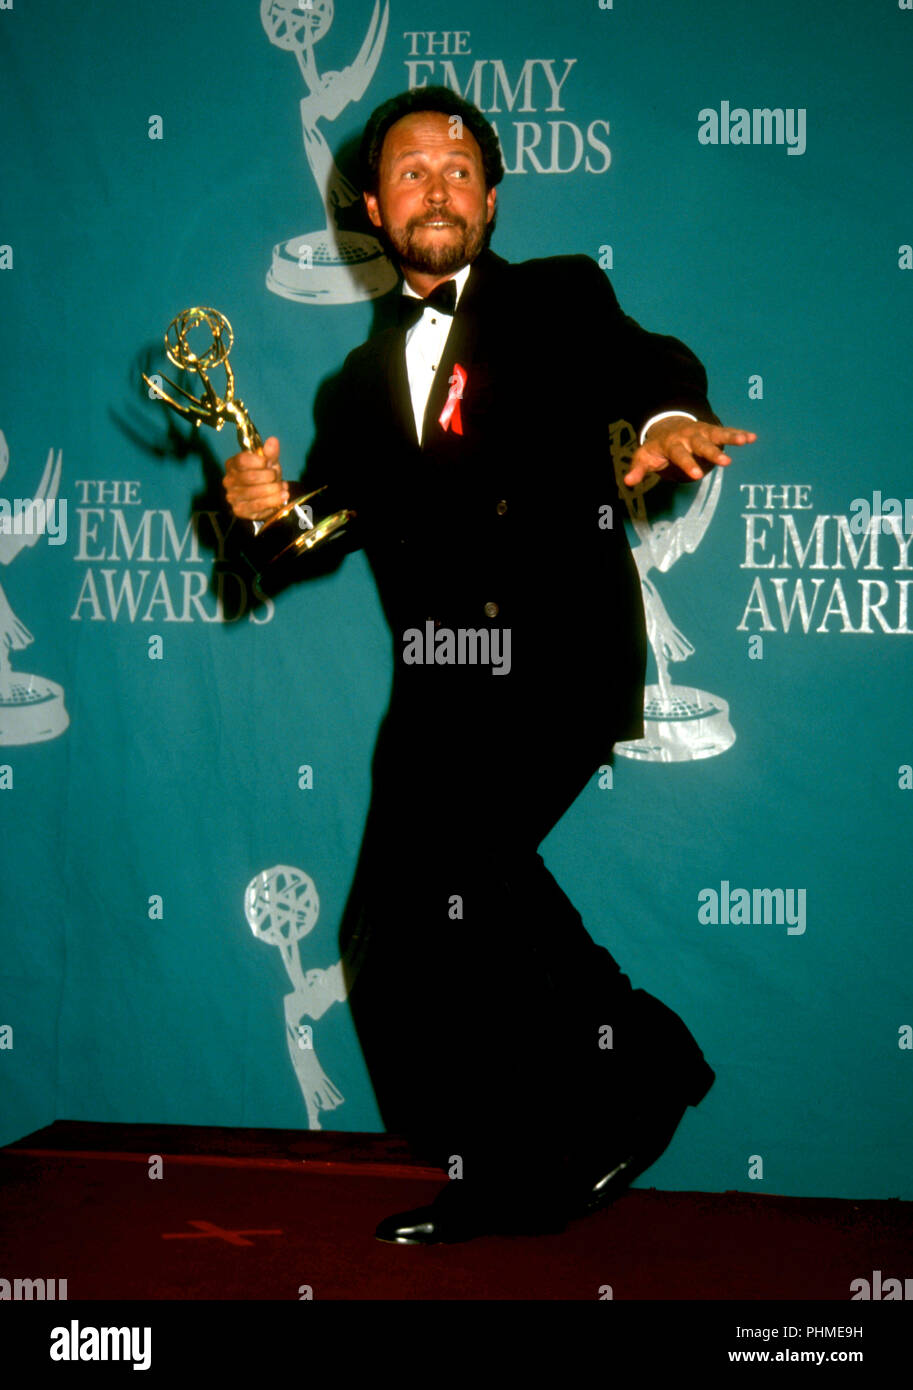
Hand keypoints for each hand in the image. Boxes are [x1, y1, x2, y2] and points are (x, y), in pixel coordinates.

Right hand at [222, 435, 288, 520]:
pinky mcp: (239, 510)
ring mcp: (232, 496)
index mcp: (232, 464)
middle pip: (250, 476)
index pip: (242, 460)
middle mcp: (229, 480)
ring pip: (256, 492)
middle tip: (276, 477)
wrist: (265, 497)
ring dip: (274, 489)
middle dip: (270, 476)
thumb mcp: (269, 463)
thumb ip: (271, 453)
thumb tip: (273, 441)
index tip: (269, 463)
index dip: (259, 461)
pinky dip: (274, 500)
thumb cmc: (264, 477)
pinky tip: (282, 496)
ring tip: (282, 487)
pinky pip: (259, 505)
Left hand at [624, 418, 756, 486]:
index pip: (679, 454)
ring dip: (731, 437)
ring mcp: (702, 432)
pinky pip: (726, 433)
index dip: (687, 464)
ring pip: (717, 434)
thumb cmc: (657, 448)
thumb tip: (628, 482)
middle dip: (712, 453)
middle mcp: (688, 436)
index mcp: (672, 443)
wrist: (666, 427)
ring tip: (745, 441)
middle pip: (701, 444)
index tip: (696, 476)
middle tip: (725, 464)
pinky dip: (739, 433)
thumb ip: (638, 469)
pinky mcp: (712, 432)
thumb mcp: (644, 457)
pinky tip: (752, 438)